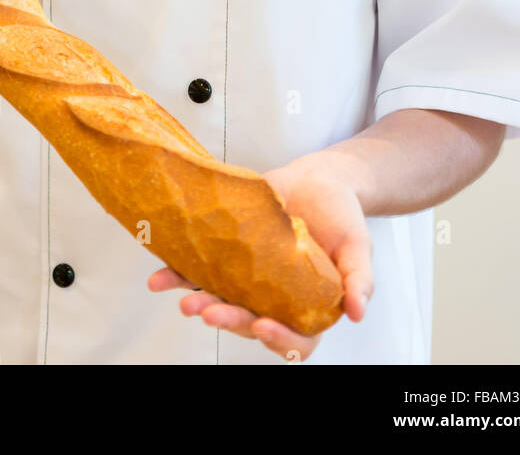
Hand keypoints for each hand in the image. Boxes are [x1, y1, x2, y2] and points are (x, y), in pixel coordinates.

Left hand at [147, 153, 373, 362]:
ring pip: (222, 301)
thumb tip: (359, 313)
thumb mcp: (358, 246)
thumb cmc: (341, 215)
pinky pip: (201, 270)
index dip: (279, 340)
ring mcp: (249, 280)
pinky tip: (159, 278)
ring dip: (199, 302)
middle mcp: (276, 300)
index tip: (263, 326)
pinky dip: (178, 276)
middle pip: (250, 321)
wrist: (318, 179)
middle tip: (208, 312)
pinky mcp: (228, 256)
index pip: (297, 340)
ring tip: (182, 300)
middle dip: (228, 319)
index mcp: (309, 307)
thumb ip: (359, 279)